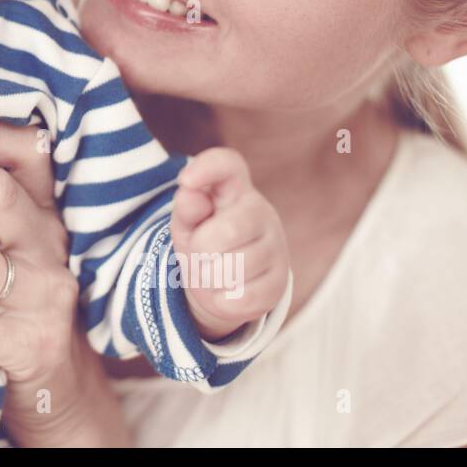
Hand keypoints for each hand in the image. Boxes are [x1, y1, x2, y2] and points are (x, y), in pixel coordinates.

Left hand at [171, 147, 290, 340]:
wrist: (225, 283)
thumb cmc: (204, 241)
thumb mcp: (187, 224)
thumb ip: (186, 209)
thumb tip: (188, 193)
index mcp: (234, 189)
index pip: (228, 165)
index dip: (208, 168)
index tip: (186, 181)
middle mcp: (261, 213)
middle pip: (228, 231)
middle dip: (201, 249)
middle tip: (199, 253)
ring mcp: (276, 248)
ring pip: (235, 269)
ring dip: (209, 277)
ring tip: (211, 272)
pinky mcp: (280, 283)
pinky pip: (242, 298)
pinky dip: (223, 300)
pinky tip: (226, 290)